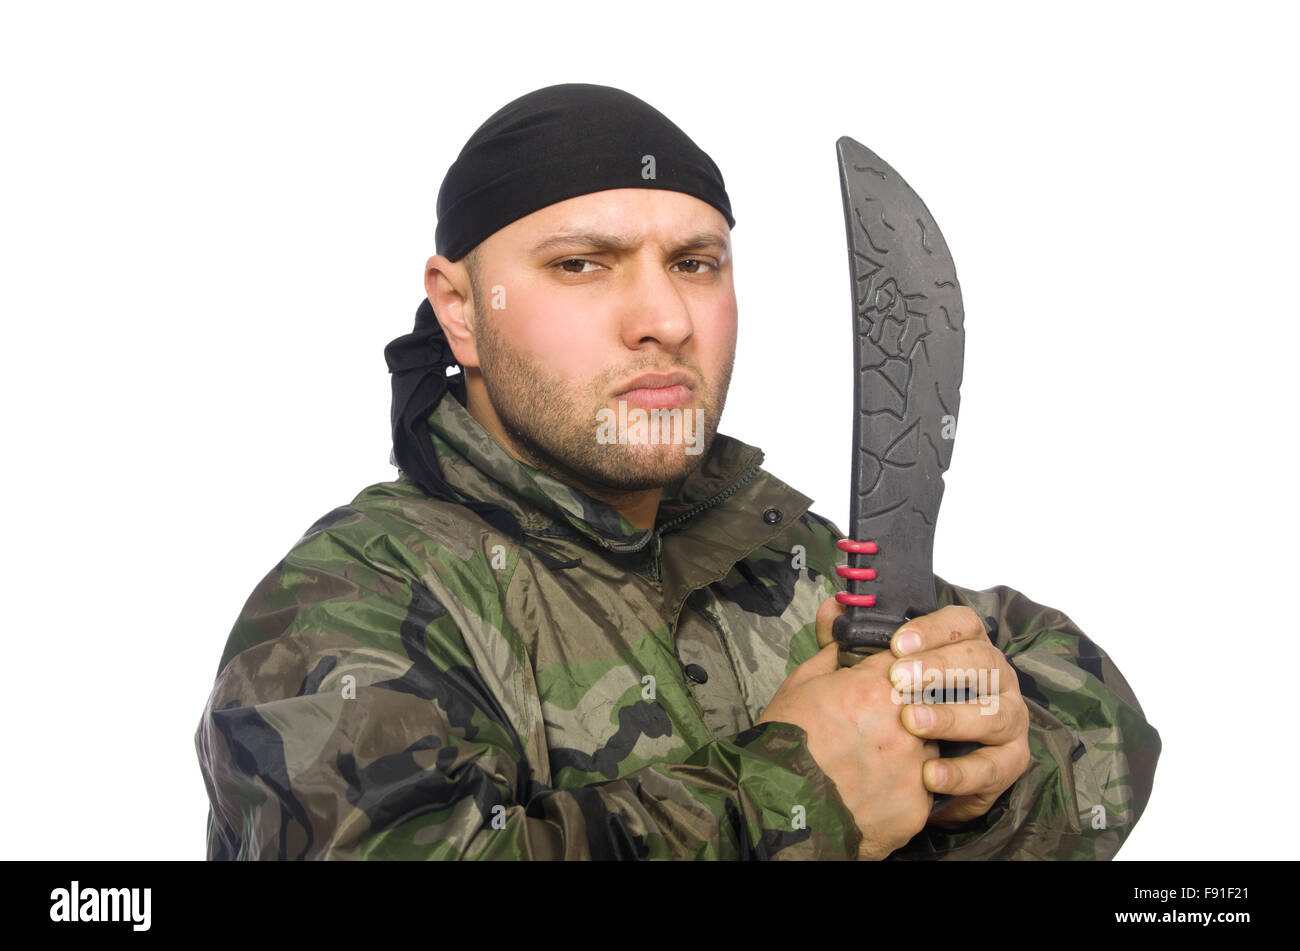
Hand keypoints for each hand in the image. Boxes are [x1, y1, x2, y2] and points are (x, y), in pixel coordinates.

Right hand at [758, 601, 939, 859]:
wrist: (775, 812)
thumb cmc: (783, 745)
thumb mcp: (798, 686)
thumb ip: (830, 650)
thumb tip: (837, 611)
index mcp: (875, 688)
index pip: (908, 662)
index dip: (898, 668)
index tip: (887, 678)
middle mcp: (905, 724)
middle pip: (927, 703)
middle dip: (910, 708)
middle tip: (879, 724)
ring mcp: (916, 768)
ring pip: (932, 746)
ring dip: (914, 748)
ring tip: (876, 760)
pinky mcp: (918, 808)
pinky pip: (924, 789)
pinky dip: (906, 788)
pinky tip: (878, 789)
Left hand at [820, 601, 1030, 827]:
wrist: (919, 770)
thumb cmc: (899, 710)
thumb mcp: (871, 676)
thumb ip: (852, 644)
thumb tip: (831, 610)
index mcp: (966, 647)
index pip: (962, 623)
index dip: (933, 629)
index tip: (897, 643)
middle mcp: (996, 677)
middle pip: (980, 660)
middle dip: (939, 668)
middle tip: (900, 679)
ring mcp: (1009, 717)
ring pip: (993, 712)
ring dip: (952, 718)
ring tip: (912, 723)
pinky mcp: (1012, 760)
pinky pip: (994, 766)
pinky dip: (962, 772)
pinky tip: (929, 775)